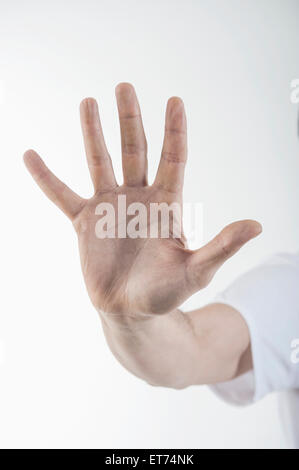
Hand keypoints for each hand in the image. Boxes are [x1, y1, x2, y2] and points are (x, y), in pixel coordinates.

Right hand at [24, 83, 260, 318]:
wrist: (132, 311)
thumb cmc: (166, 292)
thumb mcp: (196, 270)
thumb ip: (222, 246)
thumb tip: (258, 225)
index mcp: (166, 204)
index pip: (173, 159)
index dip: (174, 131)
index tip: (175, 101)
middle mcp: (138, 198)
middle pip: (135, 150)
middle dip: (130, 119)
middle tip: (124, 87)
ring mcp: (109, 207)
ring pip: (100, 162)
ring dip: (93, 134)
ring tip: (88, 102)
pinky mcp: (84, 223)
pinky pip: (61, 195)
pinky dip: (46, 178)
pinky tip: (30, 156)